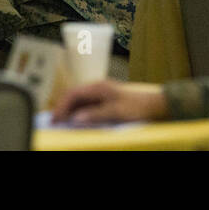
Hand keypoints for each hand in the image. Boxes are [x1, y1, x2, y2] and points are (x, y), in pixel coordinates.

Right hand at [52, 81, 169, 124]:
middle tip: (54, 121)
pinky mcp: (104, 100)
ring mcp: (101, 94)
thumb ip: (95, 114)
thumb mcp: (116, 112)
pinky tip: (75, 120)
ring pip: (79, 100)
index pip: (73, 93)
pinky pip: (86, 105)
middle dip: (63, 107)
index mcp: (98, 87)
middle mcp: (97, 88)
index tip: (55, 118)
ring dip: (69, 110)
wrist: (154, 106)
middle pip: (74, 96)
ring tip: (61, 122)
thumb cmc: (137, 107)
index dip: (62, 105)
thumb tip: (75, 118)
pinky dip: (78, 112)